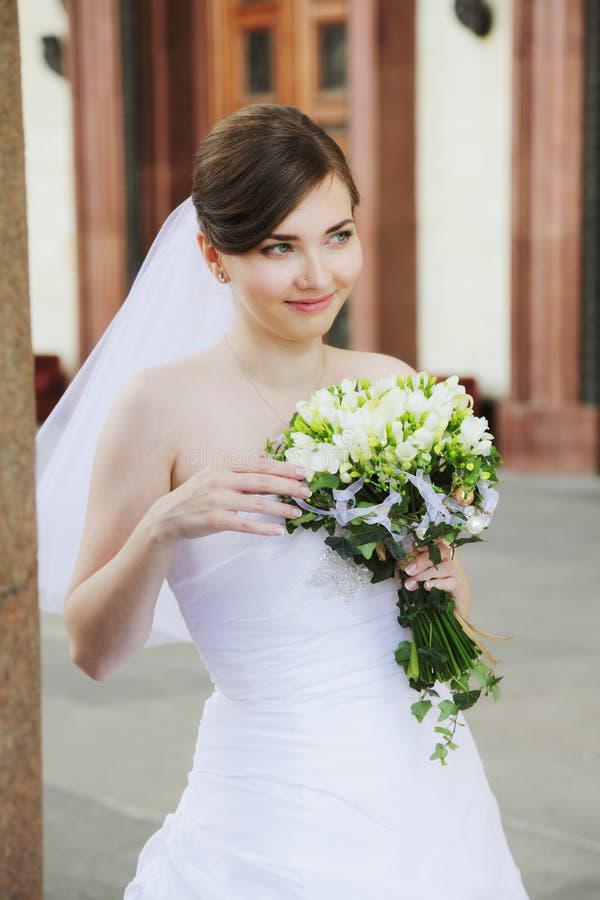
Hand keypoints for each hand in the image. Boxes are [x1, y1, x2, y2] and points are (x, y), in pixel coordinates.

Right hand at [151, 458, 309, 541]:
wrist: (168, 516)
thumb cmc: (198, 495)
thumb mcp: (216, 476)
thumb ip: (241, 476)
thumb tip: (273, 476)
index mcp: (224, 465)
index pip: (260, 464)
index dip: (283, 467)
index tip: (303, 471)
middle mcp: (221, 479)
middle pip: (262, 481)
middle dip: (288, 486)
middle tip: (307, 491)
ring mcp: (217, 500)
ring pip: (257, 503)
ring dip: (280, 508)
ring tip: (297, 512)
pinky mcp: (214, 520)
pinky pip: (245, 524)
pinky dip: (263, 528)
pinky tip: (278, 531)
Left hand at [395, 541, 470, 618]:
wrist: (446, 613)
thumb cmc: (430, 594)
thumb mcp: (417, 580)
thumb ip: (411, 572)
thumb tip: (400, 569)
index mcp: (439, 557)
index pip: (437, 543)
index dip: (427, 543)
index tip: (415, 547)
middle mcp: (449, 562)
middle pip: (442, 551)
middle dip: (423, 560)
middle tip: (409, 570)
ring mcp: (455, 574)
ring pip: (445, 567)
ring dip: (426, 574)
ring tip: (413, 582)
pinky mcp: (459, 588)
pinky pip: (451, 582)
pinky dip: (437, 583)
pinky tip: (427, 586)